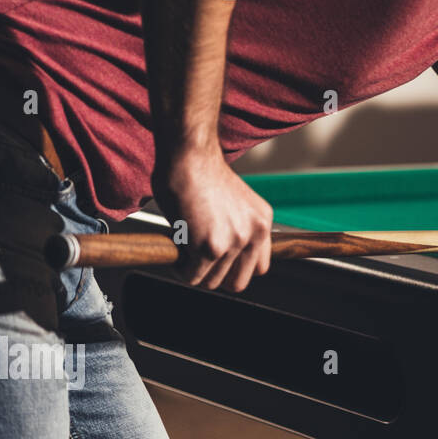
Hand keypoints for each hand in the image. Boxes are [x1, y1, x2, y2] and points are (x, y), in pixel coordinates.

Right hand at [151, 149, 273, 290]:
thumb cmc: (201, 173)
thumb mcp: (234, 204)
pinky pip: (191, 276)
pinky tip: (175, 252)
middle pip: (238, 282)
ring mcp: (234, 242)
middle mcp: (255, 233)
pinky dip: (180, 270)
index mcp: (263, 222)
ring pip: (212, 282)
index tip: (218, 262)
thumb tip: (223, 259)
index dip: (235, 269)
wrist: (189, 156)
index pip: (260, 267)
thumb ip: (237, 229)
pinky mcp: (210, 247)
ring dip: (194, 272)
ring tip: (183, 251)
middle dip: (215, 277)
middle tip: (197, 262)